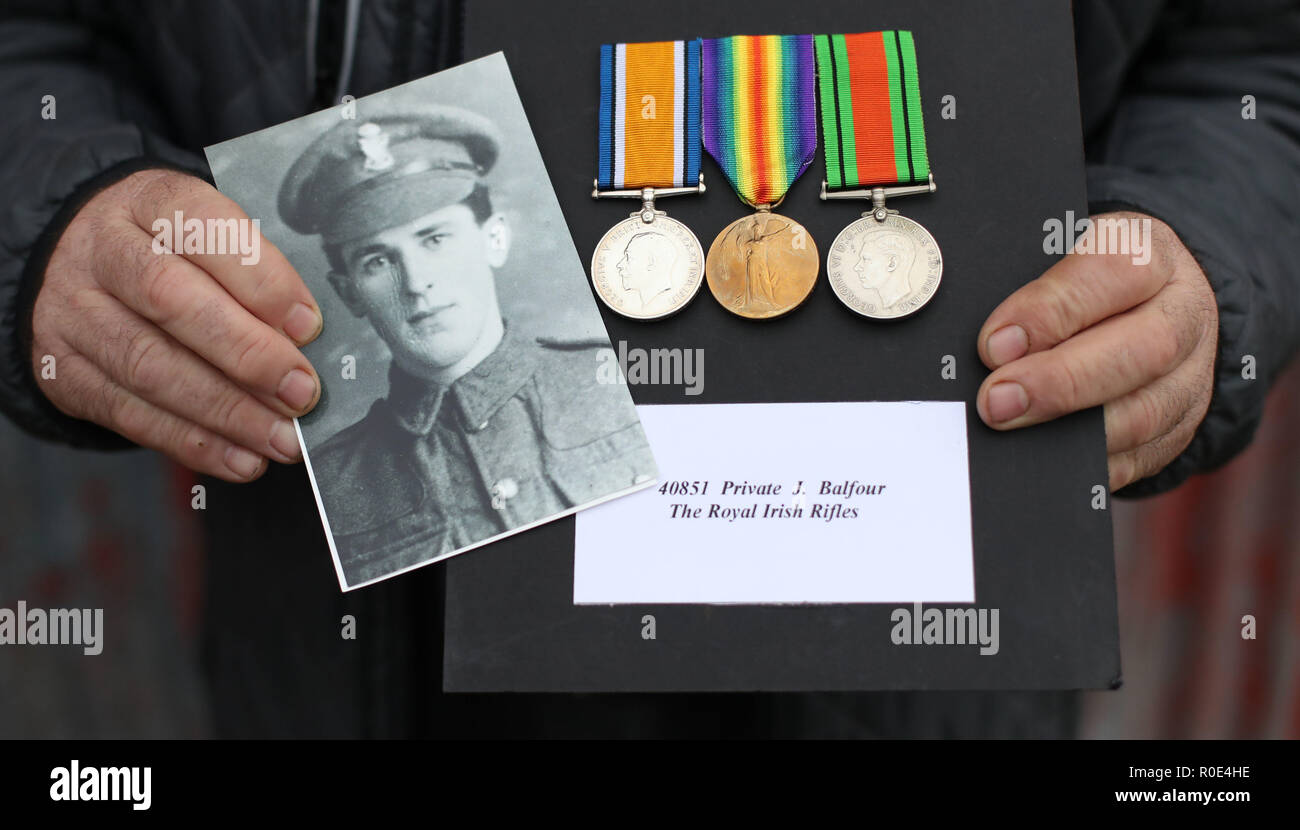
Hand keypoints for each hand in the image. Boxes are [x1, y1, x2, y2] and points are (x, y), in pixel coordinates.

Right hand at [32, 169, 322, 481]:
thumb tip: (309, 339)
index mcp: (150, 202)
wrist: (75, 262)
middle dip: (247, 354)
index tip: (307, 325)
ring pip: (149, 365)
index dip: (261, 280)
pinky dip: (194, 443)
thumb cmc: (169, 250)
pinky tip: (242, 457)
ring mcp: (76, 313)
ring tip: (282, 437)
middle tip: (300, 391)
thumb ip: (256, 274)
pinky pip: (130, 414)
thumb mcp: (209, 234)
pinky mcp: (65, 371)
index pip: (204, 229)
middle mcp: (102, 252)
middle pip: (170, 298)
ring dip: (228, 412)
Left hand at [975, 211, 1218, 490]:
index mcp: (1149, 254)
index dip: (1051, 311)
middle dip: (1060, 381)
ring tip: (1008, 428)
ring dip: (1071, 429)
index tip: (994, 344)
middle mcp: (1182, 314)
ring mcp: (1188, 377)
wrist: (1155, 305)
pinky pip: (1138, 457)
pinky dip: (1085, 465)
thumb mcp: (1061, 255)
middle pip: (1142, 350)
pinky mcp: (1177, 428)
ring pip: (1145, 412)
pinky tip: (1040, 459)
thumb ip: (1028, 287)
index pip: (1112, 272)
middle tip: (995, 400)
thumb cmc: (1089, 280)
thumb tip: (985, 341)